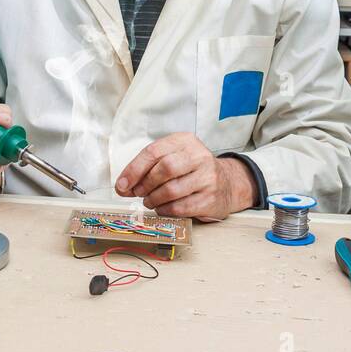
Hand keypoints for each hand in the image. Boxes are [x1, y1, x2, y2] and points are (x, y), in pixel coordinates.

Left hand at [115, 132, 255, 220]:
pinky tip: (162, 208)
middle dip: (145, 184)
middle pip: (164, 169)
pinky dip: (165, 210)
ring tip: (149, 201)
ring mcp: (208, 178)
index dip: (134, 170)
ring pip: (171, 190)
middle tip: (137, 193)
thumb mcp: (173, 157)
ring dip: (153, 199)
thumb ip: (148, 168)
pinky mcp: (211, 198)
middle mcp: (199, 156)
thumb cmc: (192, 170)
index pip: (153, 152)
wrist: (228, 183)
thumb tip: (123, 186)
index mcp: (185, 141)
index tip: (122, 184)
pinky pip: (181, 207)